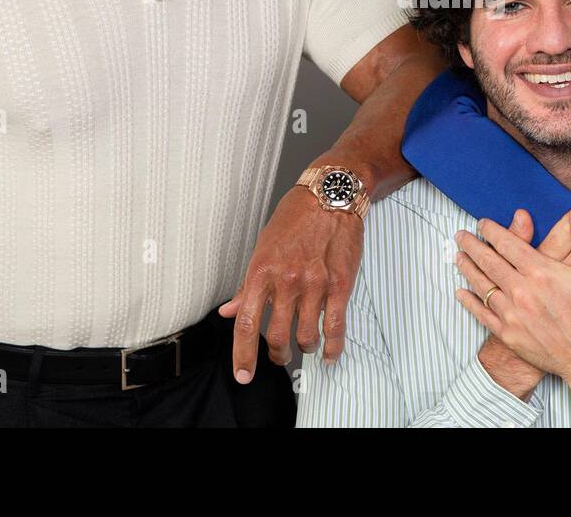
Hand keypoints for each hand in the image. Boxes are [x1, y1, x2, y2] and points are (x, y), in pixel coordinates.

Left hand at [218, 185, 361, 382]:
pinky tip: (329, 355)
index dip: (243, 355)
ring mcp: (315, 284)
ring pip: (306, 335)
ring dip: (303, 348)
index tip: (243, 374)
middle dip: (277, 354)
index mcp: (261, 271)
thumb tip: (230, 310)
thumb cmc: (296, 217)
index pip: (245, 323)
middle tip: (279, 357)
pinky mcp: (341, 284)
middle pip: (276, 335)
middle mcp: (286, 280)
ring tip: (304, 346)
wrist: (330, 195)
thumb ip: (248, 284)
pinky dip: (332, 347)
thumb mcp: (263, 247)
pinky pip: (335, 326)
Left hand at [455, 203, 570, 407]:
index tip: (482, 223)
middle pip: (489, 262)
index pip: (509, 245)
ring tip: (458, 257)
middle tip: (460, 235)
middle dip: (472, 246)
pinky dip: (468, 302)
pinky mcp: (509, 335)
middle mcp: (522, 292)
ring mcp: (513, 315)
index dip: (493, 231)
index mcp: (542, 273)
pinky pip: (482, 315)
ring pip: (482, 286)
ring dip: (467, 269)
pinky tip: (460, 293)